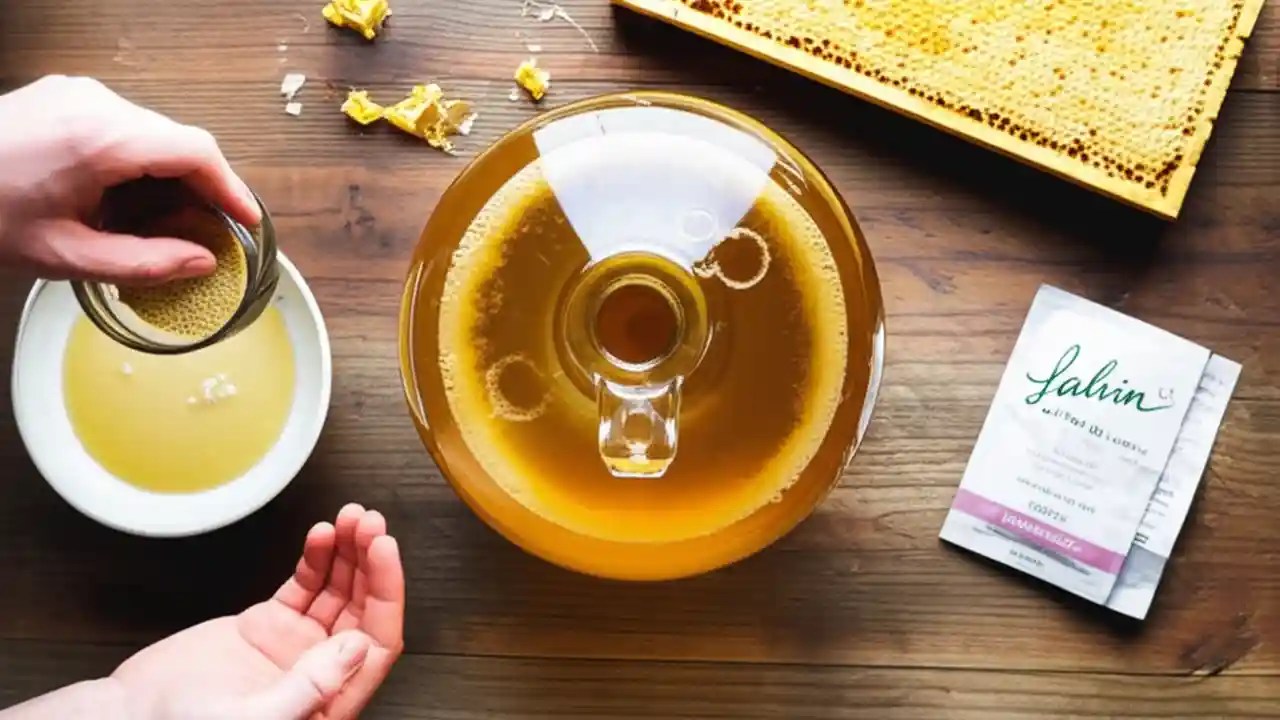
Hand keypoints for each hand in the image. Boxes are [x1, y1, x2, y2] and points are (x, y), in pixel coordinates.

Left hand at [0, 75, 260, 283]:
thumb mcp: (66, 256)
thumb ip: (145, 263)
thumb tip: (200, 264)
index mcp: (101, 139)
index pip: (196, 152)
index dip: (232, 188)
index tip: (246, 220)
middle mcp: (94, 104)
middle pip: (177, 139)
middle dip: (199, 186)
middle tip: (205, 231)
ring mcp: (75, 93)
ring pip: (151, 131)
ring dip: (166, 173)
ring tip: (158, 220)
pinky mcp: (61, 95)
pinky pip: (121, 123)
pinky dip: (137, 158)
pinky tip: (123, 196)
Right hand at [111, 505, 404, 718]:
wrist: (130, 713)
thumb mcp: (254, 717)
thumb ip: (311, 686)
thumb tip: (358, 649)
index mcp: (329, 703)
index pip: (376, 641)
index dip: (387, 592)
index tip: (384, 550)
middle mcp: (319, 672)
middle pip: (362, 608)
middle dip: (370, 562)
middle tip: (369, 523)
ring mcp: (295, 647)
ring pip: (338, 591)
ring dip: (348, 553)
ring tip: (352, 518)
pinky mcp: (269, 626)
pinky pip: (306, 586)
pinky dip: (317, 559)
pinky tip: (322, 535)